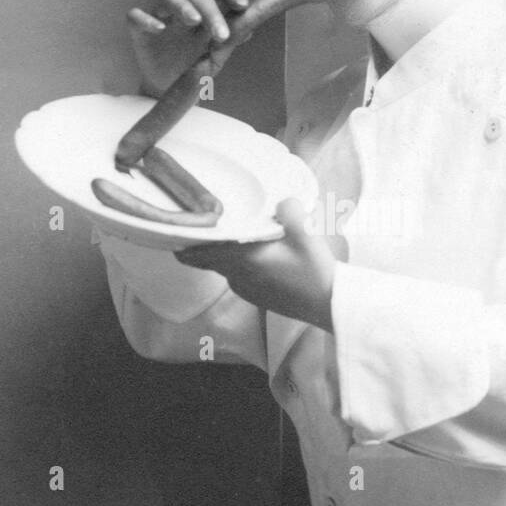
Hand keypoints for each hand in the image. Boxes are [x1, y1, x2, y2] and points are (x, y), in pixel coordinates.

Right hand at [126, 0, 249, 96]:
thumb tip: (249, 31)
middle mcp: (182, 8)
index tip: (242, 6)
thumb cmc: (193, 65)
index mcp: (204, 11)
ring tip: (193, 21)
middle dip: (210, 11)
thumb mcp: (215, 56)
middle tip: (221, 34)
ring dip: (180, 4)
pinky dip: (147, 19)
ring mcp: (159, 15)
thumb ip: (230, 41)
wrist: (168, 87)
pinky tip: (160, 30)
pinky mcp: (137, 29)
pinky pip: (135, 15)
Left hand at [175, 198, 336, 330]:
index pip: (198, 253)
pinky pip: (237, 276)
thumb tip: (283, 200)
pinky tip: (253, 253)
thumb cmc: (315, 272)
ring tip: (227, 233)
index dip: (183, 242)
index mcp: (242, 260)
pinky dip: (236, 263)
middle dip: (199, 245)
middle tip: (198, 225)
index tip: (175, 229)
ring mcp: (246, 290)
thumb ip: (290, 212)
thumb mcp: (306, 234)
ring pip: (222, 268)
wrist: (330, 305)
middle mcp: (237, 277)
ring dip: (220, 253)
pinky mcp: (257, 296)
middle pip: (206, 260)